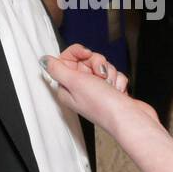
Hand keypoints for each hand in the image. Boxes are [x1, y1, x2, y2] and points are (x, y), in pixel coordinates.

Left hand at [40, 51, 156, 134]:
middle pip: (86, 60)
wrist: (128, 118)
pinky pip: (114, 74)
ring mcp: (97, 90)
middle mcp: (80, 89)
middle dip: (97, 63)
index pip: (67, 59)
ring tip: (110, 85)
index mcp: (67, 87)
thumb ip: (57, 69)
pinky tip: (117, 90)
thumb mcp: (74, 82)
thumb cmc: (102, 105)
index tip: (87, 54)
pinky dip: (118, 80)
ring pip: (102, 66)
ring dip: (109, 72)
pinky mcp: (111, 91)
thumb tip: (44, 60)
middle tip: (100, 74)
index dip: (78, 53)